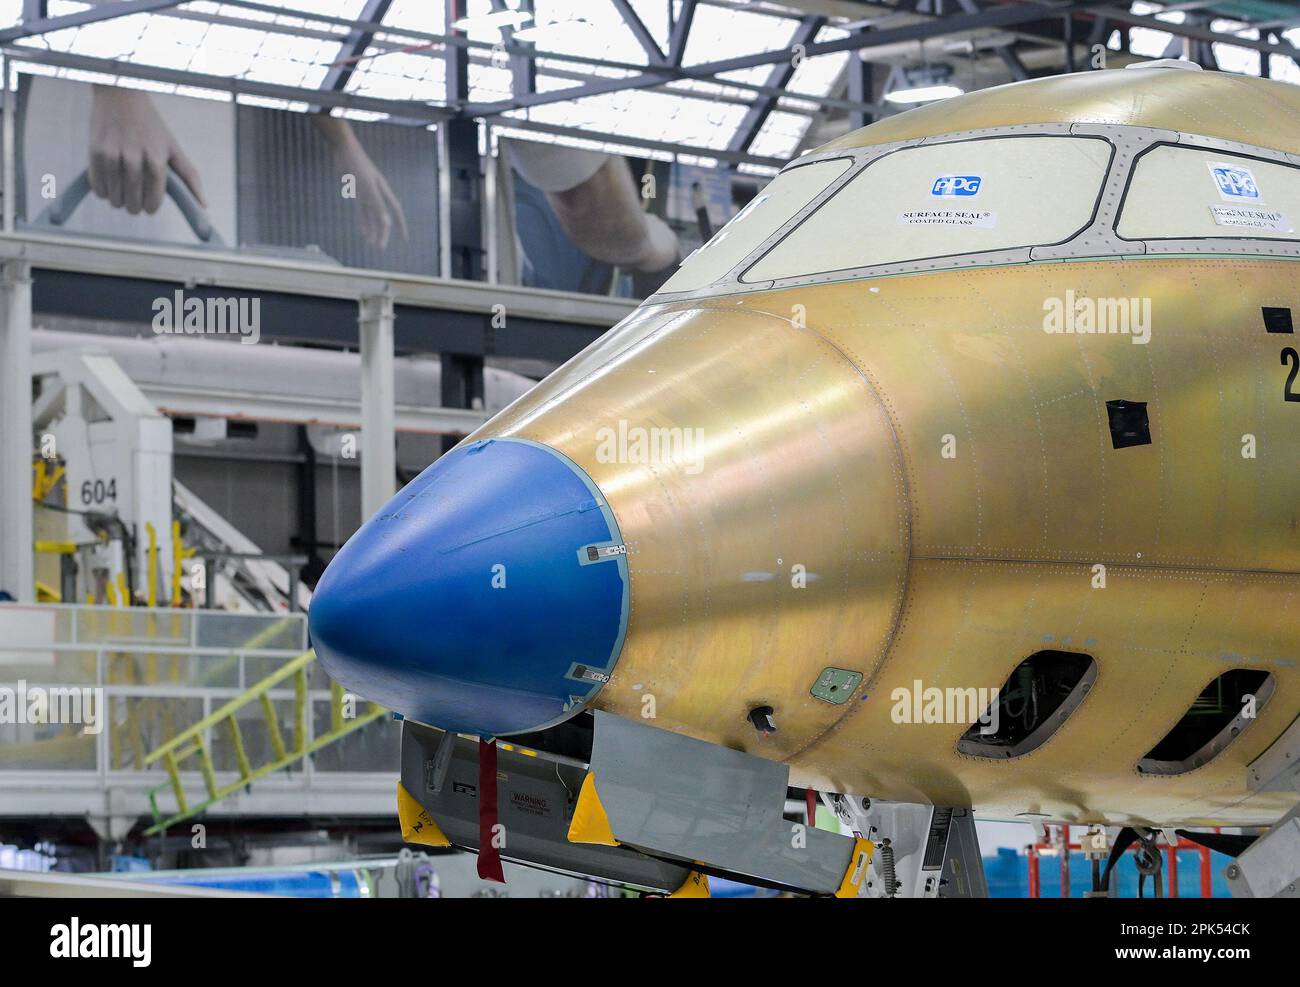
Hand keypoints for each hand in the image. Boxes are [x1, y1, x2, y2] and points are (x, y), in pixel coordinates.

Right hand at [88, 85, 206, 214]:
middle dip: (134, 207)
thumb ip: (190, 176)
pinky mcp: (95, 150)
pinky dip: (102, 191)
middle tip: (134, 207)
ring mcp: (113, 154)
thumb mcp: (174, 148)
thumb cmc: (151, 126)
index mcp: (157, 159)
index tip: (149, 208)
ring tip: (120, 198)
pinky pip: (98, 183)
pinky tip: (107, 190)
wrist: (121, 95)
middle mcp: (135, 157)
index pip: (153, 197)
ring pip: (114, 194)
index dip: (150, 207)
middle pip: (133, 199)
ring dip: (117, 201)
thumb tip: (204, 205)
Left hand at [314, 115, 407, 249]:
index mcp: (383, 192)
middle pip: (383, 218)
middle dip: (383, 233)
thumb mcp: (367, 188)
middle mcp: (377, 195)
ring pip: (372, 217)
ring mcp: (367, 194)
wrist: (345, 151)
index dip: (400, 226)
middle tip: (380, 248)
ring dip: (372, 230)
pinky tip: (363, 232)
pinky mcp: (357, 193)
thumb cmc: (358, 167)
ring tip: (372, 244)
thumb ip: (377, 205)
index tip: (404, 239)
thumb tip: (386, 223)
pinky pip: (362, 212)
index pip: (395, 212)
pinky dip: (363, 222)